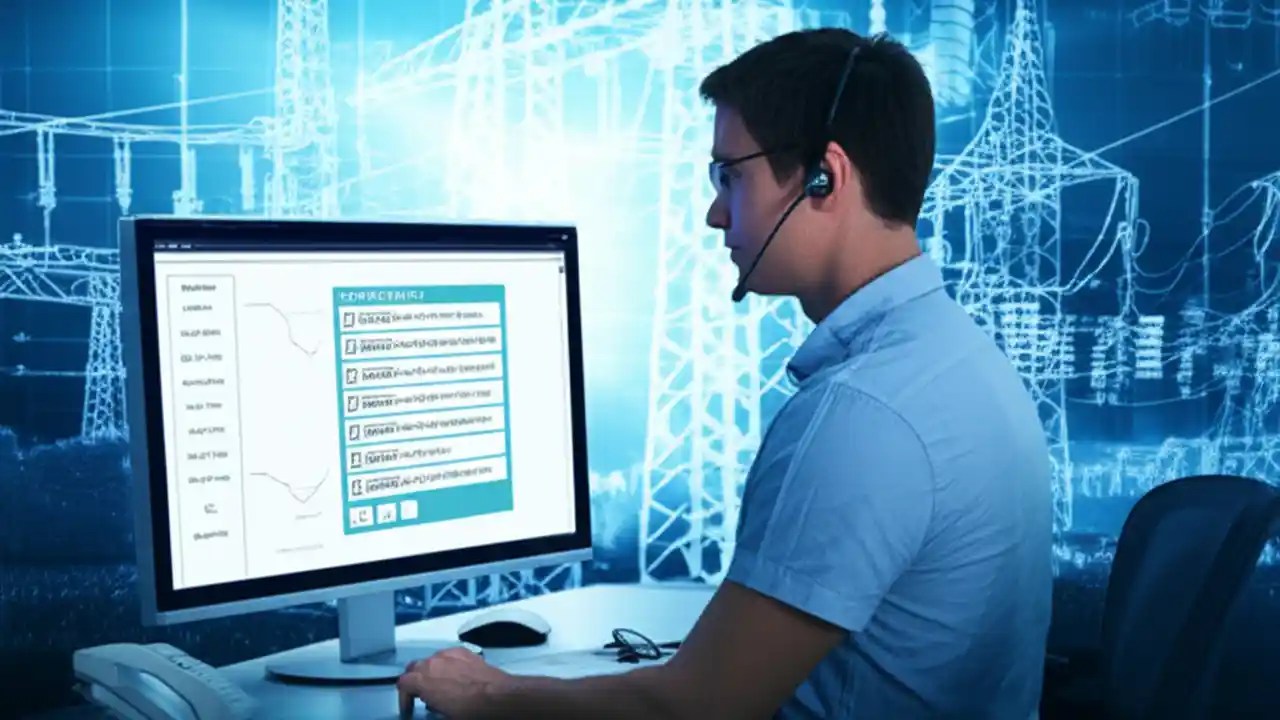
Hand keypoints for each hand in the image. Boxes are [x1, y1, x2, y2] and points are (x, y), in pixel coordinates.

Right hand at [398, 646, 512, 718]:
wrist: (497, 696)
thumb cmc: (468, 711)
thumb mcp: (444, 715)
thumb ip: (432, 706)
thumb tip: (433, 704)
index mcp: (422, 680)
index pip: (402, 683)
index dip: (404, 698)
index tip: (410, 709)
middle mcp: (431, 662)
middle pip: (413, 668)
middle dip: (415, 681)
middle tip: (423, 695)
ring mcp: (448, 654)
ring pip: (431, 660)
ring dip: (431, 671)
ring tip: (441, 685)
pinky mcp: (463, 651)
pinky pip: (448, 656)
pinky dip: (447, 664)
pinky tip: (457, 675)